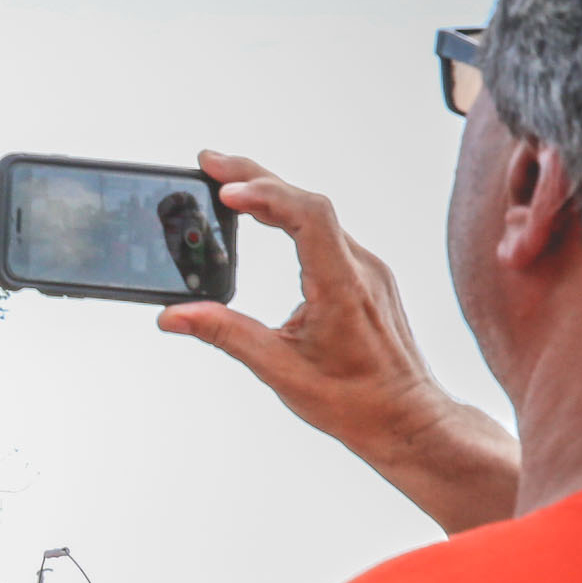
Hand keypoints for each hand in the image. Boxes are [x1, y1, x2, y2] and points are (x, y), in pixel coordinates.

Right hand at [159, 151, 520, 533]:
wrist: (408, 419)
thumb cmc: (356, 402)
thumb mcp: (280, 371)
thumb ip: (224, 334)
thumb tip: (174, 315)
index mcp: (343, 287)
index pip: (309, 217)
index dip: (266, 195)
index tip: (225, 192)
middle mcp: (360, 269)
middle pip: (308, 202)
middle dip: (255, 177)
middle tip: (208, 163)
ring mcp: (365, 270)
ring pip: (316, 213)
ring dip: (271, 192)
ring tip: (225, 183)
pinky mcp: (363, 276)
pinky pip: (324, 230)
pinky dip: (287, 213)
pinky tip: (263, 214)